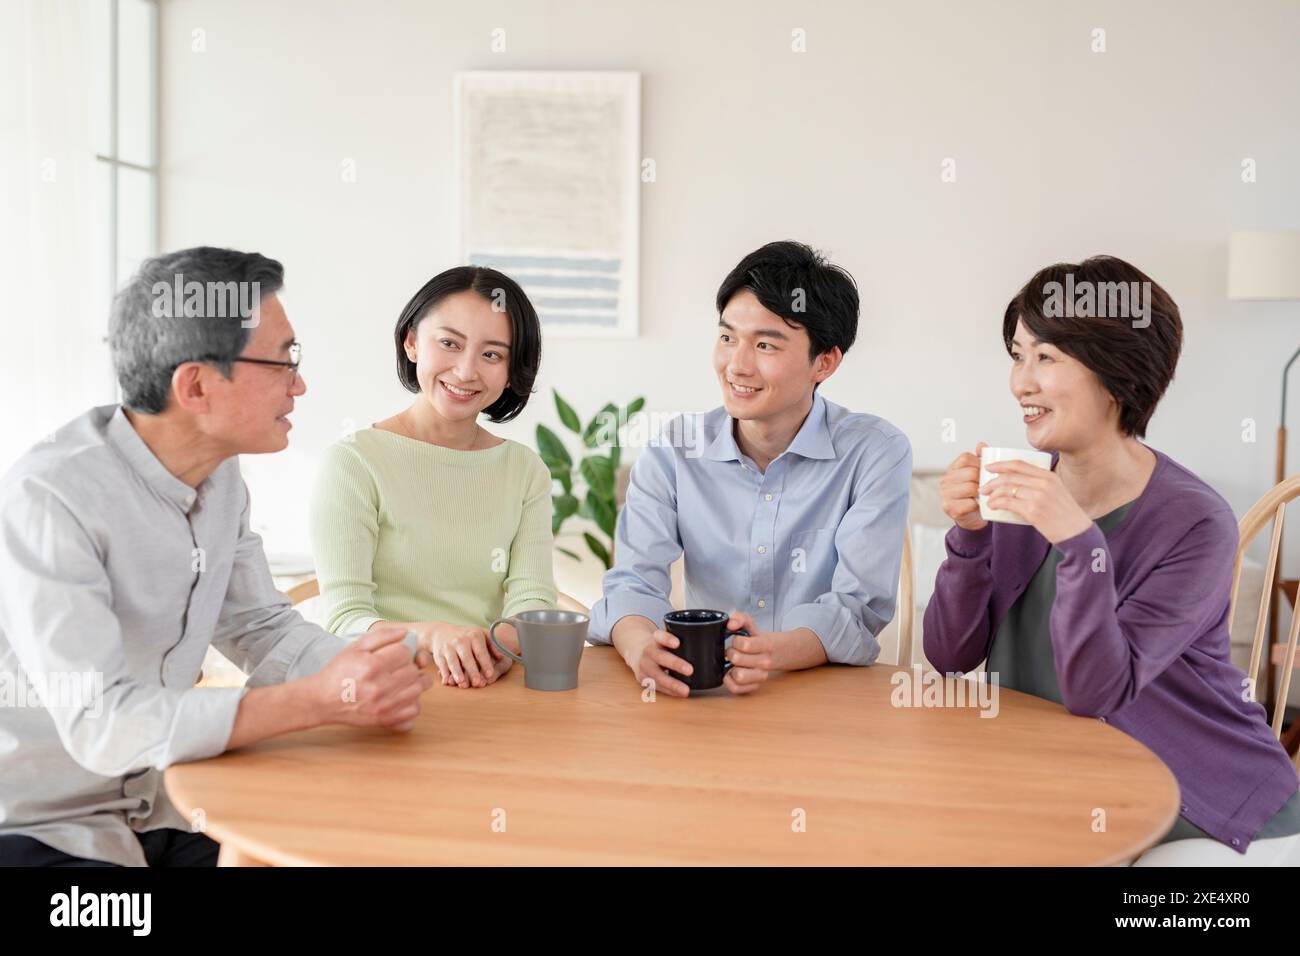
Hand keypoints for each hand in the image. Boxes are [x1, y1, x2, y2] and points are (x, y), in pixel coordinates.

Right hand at [311, 626, 432, 731]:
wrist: (323, 700)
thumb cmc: (339, 671)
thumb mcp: (356, 647)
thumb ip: (382, 636)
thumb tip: (406, 632)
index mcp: (372, 666)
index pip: (405, 653)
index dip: (403, 651)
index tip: (396, 655)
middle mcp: (379, 687)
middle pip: (413, 671)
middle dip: (410, 666)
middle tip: (400, 667)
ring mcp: (383, 706)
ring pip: (417, 690)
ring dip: (415, 683)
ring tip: (404, 680)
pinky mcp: (385, 719)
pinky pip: (413, 711)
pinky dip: (412, 703)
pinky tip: (402, 697)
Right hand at [413, 621, 498, 688]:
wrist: (441, 632)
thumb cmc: (466, 636)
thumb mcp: (481, 634)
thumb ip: (493, 645)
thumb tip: (501, 657)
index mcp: (474, 636)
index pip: (480, 652)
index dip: (485, 663)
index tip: (490, 674)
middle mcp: (460, 641)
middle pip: (467, 658)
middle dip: (472, 671)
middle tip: (477, 683)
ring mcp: (448, 647)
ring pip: (453, 661)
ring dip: (457, 673)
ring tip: (462, 684)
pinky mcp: (438, 654)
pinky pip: (442, 665)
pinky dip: (444, 674)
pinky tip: (447, 682)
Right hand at [621, 626, 692, 697]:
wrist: (635, 650)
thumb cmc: (658, 645)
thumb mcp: (665, 638)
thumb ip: (681, 640)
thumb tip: (709, 647)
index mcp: (655, 639)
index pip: (660, 636)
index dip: (668, 639)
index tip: (677, 643)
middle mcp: (648, 651)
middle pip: (660, 657)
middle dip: (675, 664)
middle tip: (690, 670)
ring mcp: (644, 666)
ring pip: (657, 676)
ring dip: (672, 684)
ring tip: (685, 690)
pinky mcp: (642, 678)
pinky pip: (656, 686)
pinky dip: (669, 691)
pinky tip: (679, 693)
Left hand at [722, 611, 772, 694]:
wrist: (776, 653)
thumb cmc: (759, 640)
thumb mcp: (751, 625)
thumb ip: (740, 618)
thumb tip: (731, 624)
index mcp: (765, 645)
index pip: (745, 644)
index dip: (736, 641)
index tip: (736, 640)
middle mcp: (764, 662)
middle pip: (737, 659)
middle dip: (731, 653)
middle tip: (733, 651)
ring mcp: (760, 676)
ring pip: (738, 676)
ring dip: (731, 669)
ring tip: (733, 664)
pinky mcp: (754, 686)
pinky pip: (736, 688)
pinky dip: (729, 682)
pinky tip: (731, 673)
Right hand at [940, 441, 988, 531]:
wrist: (972, 518)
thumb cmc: (975, 495)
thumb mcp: (978, 475)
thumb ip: (979, 459)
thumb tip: (981, 445)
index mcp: (952, 469)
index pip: (966, 458)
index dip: (980, 463)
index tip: (986, 472)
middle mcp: (945, 480)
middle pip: (971, 473)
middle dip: (983, 480)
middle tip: (989, 486)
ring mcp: (945, 494)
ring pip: (971, 488)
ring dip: (982, 493)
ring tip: (985, 495)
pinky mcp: (950, 508)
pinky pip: (970, 503)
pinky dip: (979, 505)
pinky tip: (980, 506)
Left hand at [982, 459, 1091, 543]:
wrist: (1078, 533)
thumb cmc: (1066, 515)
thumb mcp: (1057, 492)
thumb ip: (1041, 485)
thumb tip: (1019, 483)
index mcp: (1048, 476)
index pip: (1019, 464)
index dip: (1001, 464)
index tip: (989, 467)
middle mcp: (1044, 483)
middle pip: (1010, 476)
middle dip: (992, 481)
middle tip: (983, 487)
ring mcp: (1038, 496)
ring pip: (1007, 489)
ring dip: (992, 493)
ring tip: (986, 498)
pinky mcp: (1033, 510)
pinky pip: (1008, 502)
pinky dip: (996, 503)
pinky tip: (992, 506)